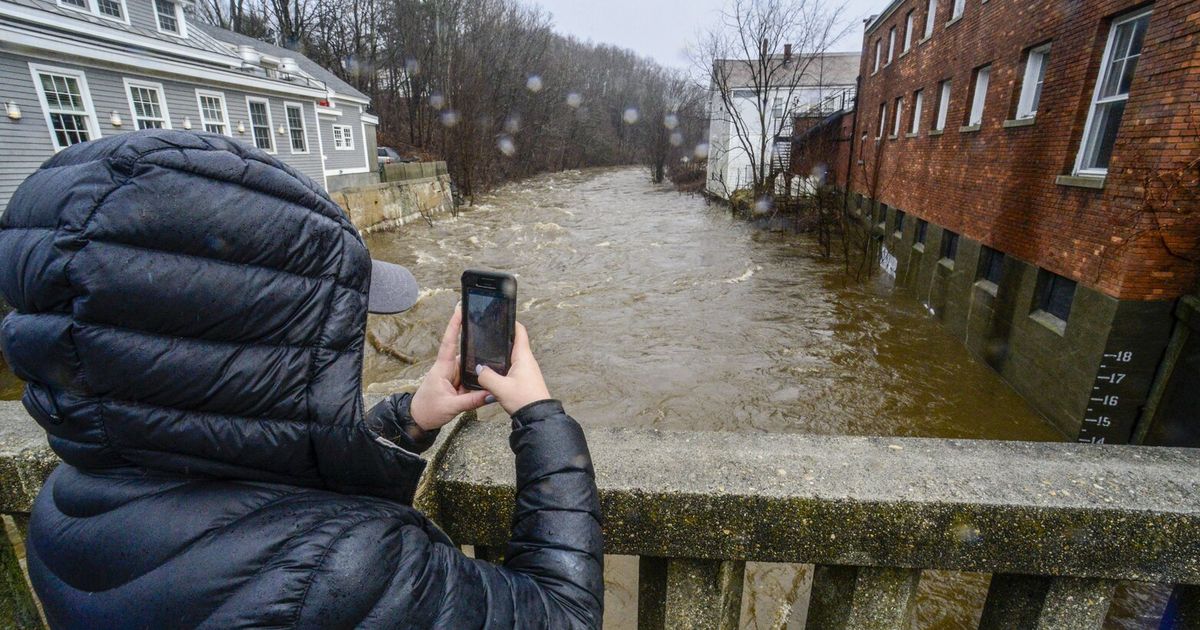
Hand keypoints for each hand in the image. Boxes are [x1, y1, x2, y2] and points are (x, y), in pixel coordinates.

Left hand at [410, 305, 491, 430]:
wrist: (418, 420)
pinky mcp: (456, 382)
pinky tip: (489, 378)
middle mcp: (448, 368)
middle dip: (479, 347)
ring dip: (480, 367)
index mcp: (442, 368)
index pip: (449, 342)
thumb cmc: (428, 410)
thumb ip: (473, 400)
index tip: (460, 309)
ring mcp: (453, 375)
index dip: (454, 325)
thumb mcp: (451, 407)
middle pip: (467, 353)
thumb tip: (492, 393)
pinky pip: (471, 376)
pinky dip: (479, 378)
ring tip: (495, 365)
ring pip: (471, 366)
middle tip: (494, 339)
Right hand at [475, 322, 551, 414]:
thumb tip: (478, 369)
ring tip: (486, 351)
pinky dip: (503, 366)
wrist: (537, 417)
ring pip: (512, 357)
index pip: (520, 332)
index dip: (511, 323)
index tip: (501, 317)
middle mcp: (527, 361)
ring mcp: (526, 371)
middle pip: (514, 343)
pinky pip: (512, 368)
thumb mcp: (500, 388)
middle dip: (502, 338)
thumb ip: (486, 377)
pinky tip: (493, 371)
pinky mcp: (524, 380)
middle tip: (487, 334)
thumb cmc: (525, 400)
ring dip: (501, 354)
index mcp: (523, 357)